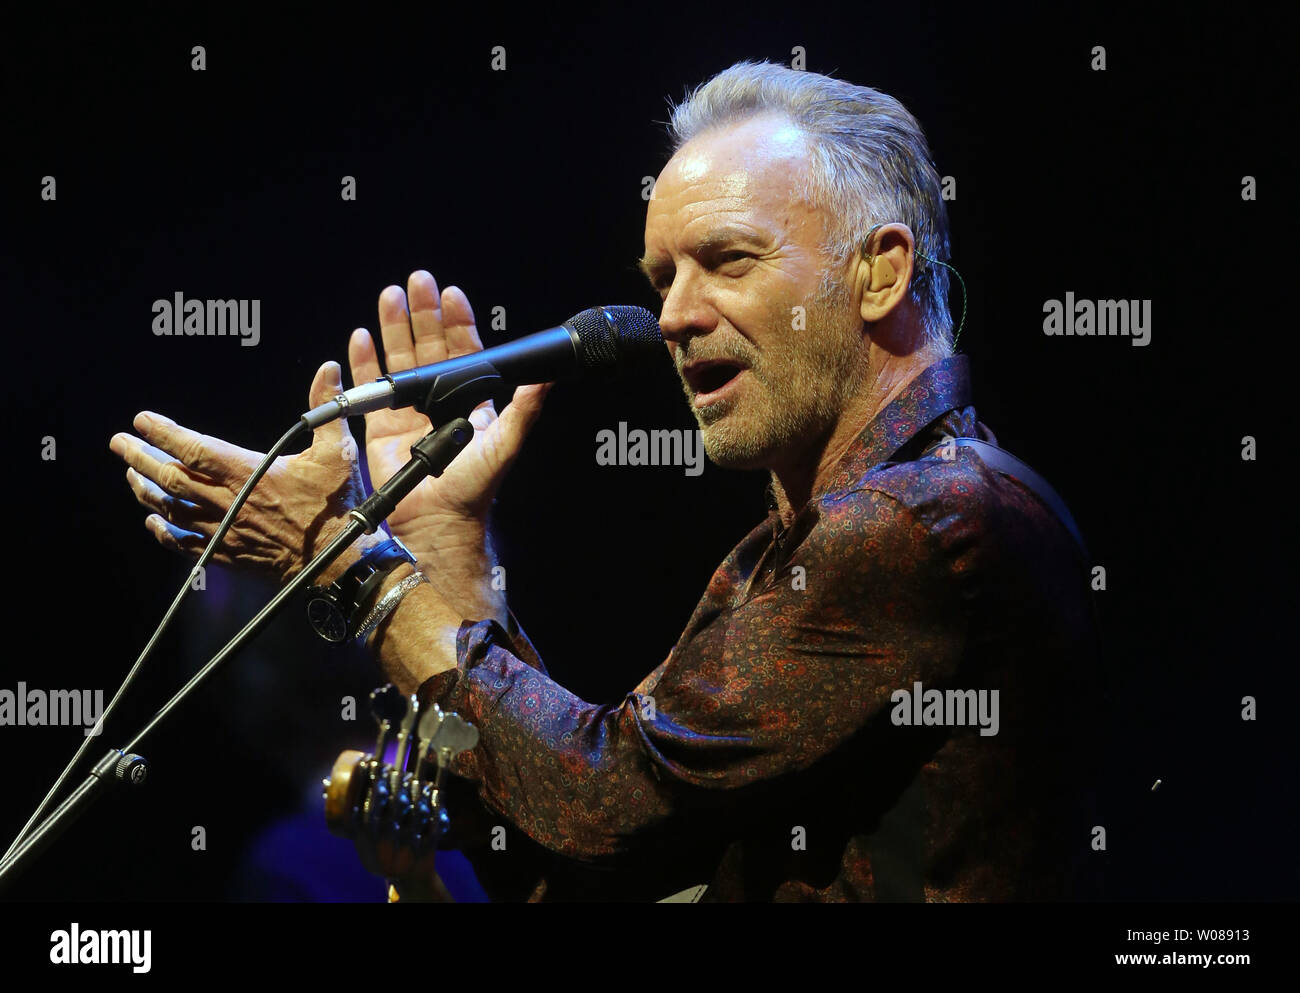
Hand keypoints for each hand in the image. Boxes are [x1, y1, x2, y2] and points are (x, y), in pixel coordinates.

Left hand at [110, 360, 373, 584]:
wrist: (338, 562)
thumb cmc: (337, 506)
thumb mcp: (337, 451)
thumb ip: (326, 409)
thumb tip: (329, 369)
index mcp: (249, 473)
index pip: (195, 449)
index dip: (165, 433)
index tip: (142, 420)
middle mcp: (229, 502)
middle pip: (171, 478)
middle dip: (140, 458)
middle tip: (119, 443)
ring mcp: (224, 531)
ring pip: (172, 509)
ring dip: (146, 490)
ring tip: (131, 474)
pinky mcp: (228, 554)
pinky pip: (184, 544)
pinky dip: (164, 531)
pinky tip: (152, 520)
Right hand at [350, 271, 549, 557]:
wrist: (439, 519)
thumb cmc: (475, 485)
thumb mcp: (506, 442)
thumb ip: (525, 409)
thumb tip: (547, 379)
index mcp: (471, 400)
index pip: (464, 351)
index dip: (457, 322)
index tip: (451, 294)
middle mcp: (440, 400)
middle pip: (429, 346)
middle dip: (423, 313)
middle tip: (417, 281)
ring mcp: (409, 411)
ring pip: (400, 360)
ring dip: (394, 328)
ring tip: (389, 295)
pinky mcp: (381, 426)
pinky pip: (371, 387)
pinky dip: (365, 362)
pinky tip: (361, 336)